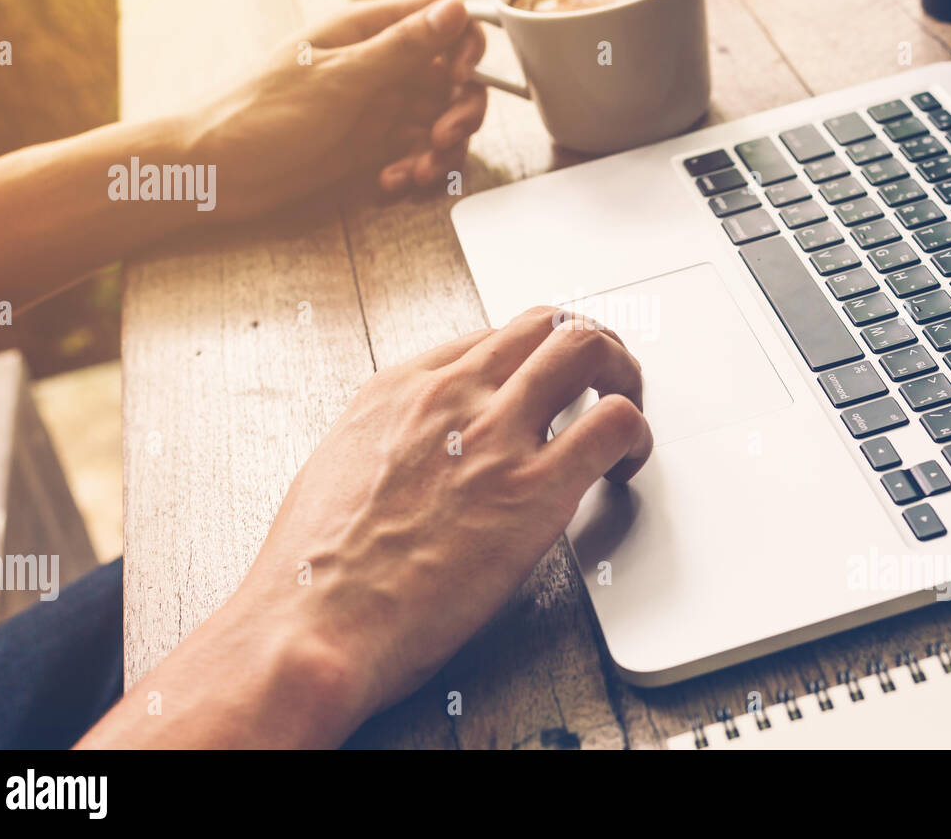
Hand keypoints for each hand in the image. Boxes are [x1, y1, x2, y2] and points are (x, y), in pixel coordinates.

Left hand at [180, 0, 486, 220]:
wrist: (214, 172)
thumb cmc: (259, 116)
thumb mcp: (339, 80)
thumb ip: (401, 47)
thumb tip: (454, 9)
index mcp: (369, 31)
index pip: (444, 16)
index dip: (465, 45)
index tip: (459, 79)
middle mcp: (381, 66)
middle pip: (455, 78)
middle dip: (461, 112)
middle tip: (441, 140)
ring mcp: (380, 108)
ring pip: (442, 122)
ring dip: (441, 152)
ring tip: (412, 175)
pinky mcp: (372, 147)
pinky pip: (418, 155)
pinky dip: (416, 173)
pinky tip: (389, 185)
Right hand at [227, 307, 653, 733]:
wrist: (314, 625)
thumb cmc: (314, 572)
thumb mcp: (335, 472)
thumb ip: (388, 446)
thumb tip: (416, 454)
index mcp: (400, 390)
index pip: (491, 337)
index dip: (531, 360)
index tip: (546, 387)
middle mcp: (452, 397)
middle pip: (546, 324)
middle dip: (588, 346)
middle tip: (605, 382)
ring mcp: (495, 437)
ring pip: (586, 349)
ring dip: (622, 373)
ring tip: (627, 410)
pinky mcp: (536, 489)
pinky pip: (614, 424)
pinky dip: (636, 436)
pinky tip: (623, 467)